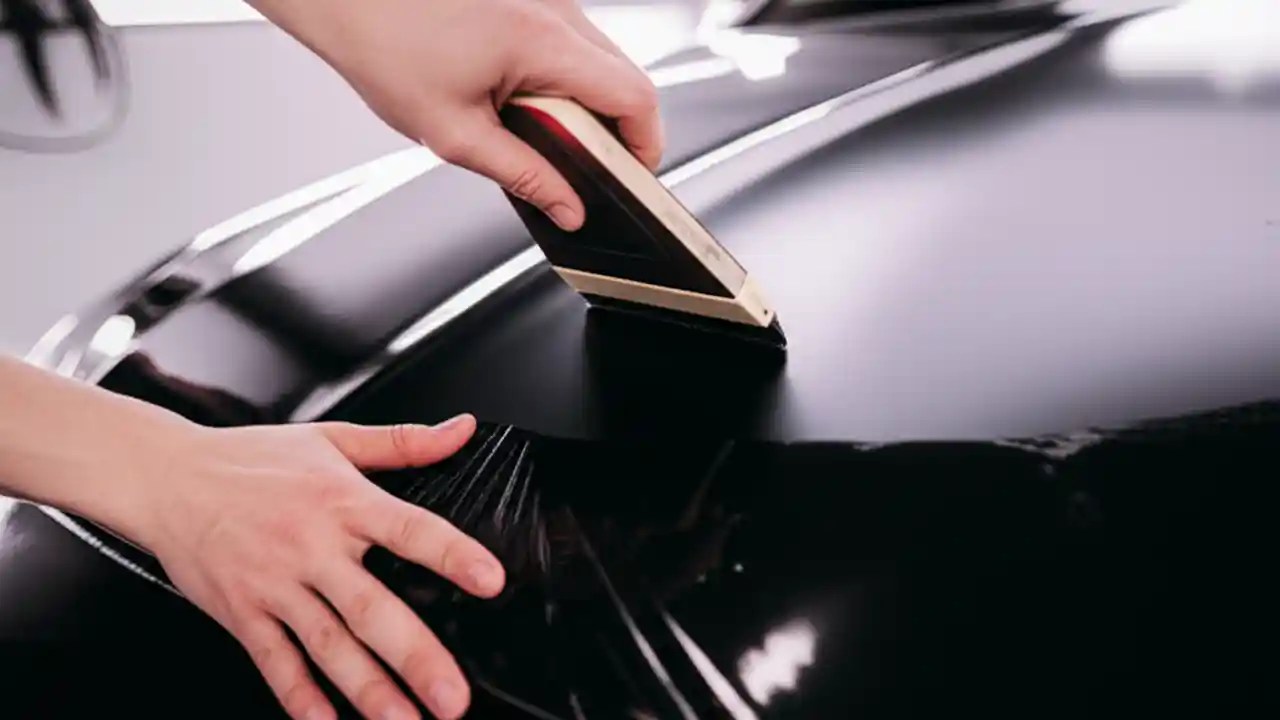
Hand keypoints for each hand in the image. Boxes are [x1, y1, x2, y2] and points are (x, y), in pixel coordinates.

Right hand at [134, 414, 502, 719]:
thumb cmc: (252, 459)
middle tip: (453, 697)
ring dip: (369, 691)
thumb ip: (403, 441)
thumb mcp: (332, 438)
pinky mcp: (243, 614)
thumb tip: (462, 430)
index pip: (410, 530)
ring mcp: (276, 586)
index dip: (452, 555)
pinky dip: (301, 698)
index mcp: (343, 502)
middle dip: (416, 656)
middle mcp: (312, 548)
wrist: (167, 479)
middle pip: (371, 608)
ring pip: (329, 647)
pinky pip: (276, 663)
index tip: (490, 581)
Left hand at [248, 0, 662, 230]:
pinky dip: (566, 78)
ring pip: (602, 60)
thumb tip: (567, 207)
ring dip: (588, 103)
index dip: (646, 145)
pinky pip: (575, 43)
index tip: (634, 177)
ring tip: (540, 131)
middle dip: (617, 130)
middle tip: (584, 168)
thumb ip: (524, 176)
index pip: (633, 97)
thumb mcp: (455, 134)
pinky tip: (524, 98)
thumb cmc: (385, 47)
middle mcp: (554, 10)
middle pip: (626, 78)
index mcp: (542, 42)